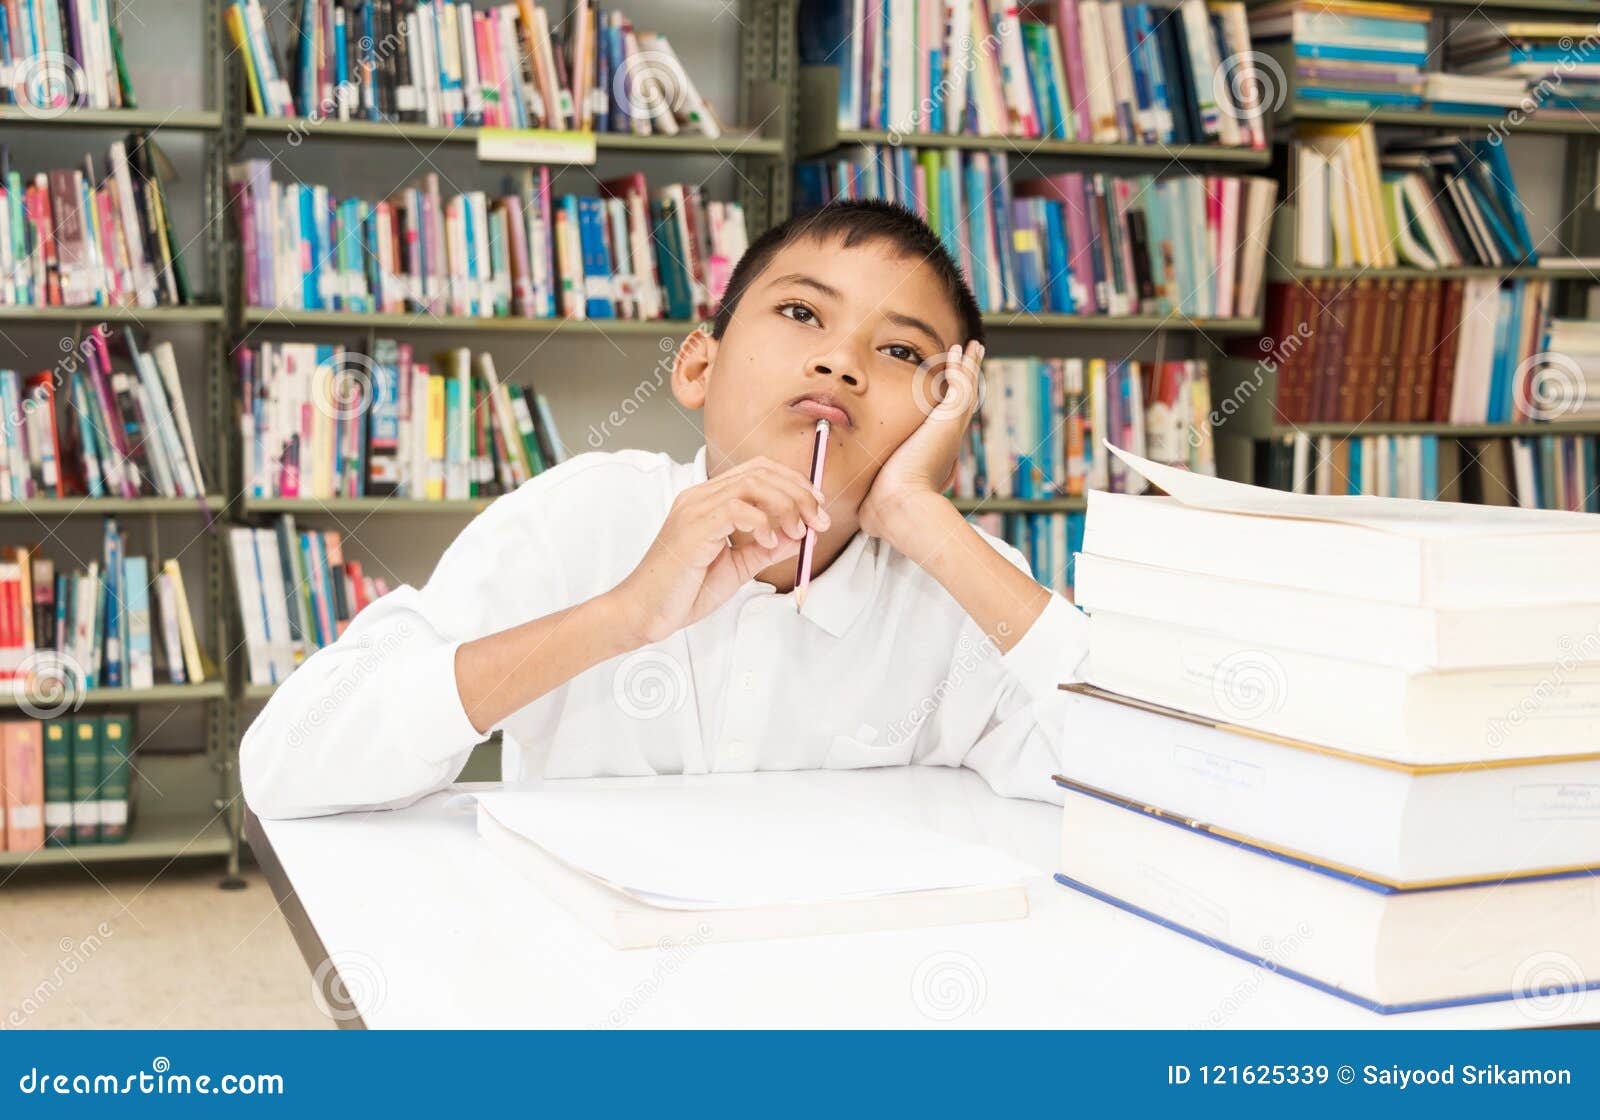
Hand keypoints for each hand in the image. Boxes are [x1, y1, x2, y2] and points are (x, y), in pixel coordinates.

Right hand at [608, 456, 830, 644]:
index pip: (758, 471)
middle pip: (761, 472)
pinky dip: (763, 522)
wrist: (645, 613)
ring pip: (753, 484)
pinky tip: (770, 542)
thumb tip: (800, 534)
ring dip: (787, 505)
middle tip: (818, 521)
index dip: (794, 483)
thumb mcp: (737, 567)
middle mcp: (700, 496)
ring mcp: (694, 508)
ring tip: (798, 532)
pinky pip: (737, 509)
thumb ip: (766, 549)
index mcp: (709, 500)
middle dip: (799, 493)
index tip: (817, 508)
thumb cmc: (683, 591)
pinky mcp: (693, 526)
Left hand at [859, 339, 984, 545]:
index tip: (943, 396)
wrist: (899, 507)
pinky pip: (961, 385)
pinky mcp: (950, 419)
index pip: (940, 426)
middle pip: (959, 403)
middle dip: (963, 381)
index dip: (943, 408)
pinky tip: (961, 349)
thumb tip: (861, 516)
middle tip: (967, 361)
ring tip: (970, 348)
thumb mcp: (877, 498)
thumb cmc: (885, 509)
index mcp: (932, 456)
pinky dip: (963, 366)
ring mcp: (950, 429)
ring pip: (964, 390)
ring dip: (967, 367)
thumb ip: (873, 499)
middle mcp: (946, 440)